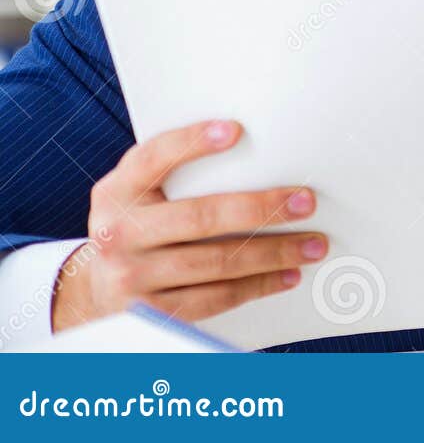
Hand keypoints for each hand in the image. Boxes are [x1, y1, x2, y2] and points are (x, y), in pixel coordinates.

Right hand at [52, 119, 324, 332]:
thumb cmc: (134, 223)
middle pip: (201, 217)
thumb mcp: (136, 191)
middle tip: (306, 202)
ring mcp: (133, 277)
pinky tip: (287, 274)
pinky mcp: (154, 312)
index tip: (235, 130)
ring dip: (273, 253)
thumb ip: (174, 169)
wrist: (92, 288)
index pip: (153, 158)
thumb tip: (249, 144)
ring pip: (217, 263)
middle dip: (261, 208)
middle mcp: (118, 233)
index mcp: (118, 192)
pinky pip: (216, 297)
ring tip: (312, 244)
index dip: (192, 142)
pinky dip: (258, 285)